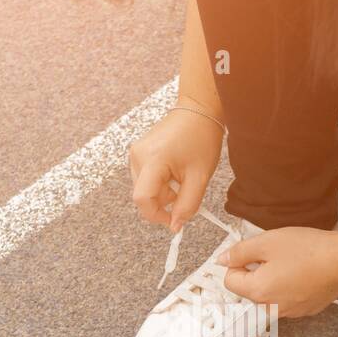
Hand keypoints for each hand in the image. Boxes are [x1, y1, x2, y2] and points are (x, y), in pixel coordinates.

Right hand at [128, 105, 223, 231]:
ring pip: (144, 188)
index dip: (157, 215)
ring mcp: (136, 152)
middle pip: (143, 195)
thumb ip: (187, 205)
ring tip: (182, 177)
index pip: (142, 199)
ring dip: (163, 192)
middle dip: (164, 201)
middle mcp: (138, 156)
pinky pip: (145, 177)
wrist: (198, 110)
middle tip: (185, 192)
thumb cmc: (201, 138)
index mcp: (152, 160)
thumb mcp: (200, 177)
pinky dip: (160, 182)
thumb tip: (176, 225)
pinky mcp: (138, 151)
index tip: (174, 220)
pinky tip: (175, 171)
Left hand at [218, 226, 337, 317]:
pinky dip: (290, 288)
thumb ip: (239, 252)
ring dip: (273, 282)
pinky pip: (288, 300)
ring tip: (291, 264)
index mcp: (257, 292)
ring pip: (270, 296)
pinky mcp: (307, 310)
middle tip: (274, 256)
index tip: (253, 252)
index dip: (237, 263)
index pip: (229, 281)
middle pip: (250, 291)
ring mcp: (291, 312)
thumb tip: (222, 260)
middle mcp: (271, 309)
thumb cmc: (307, 249)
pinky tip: (304, 273)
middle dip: (256, 274)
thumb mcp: (267, 242)